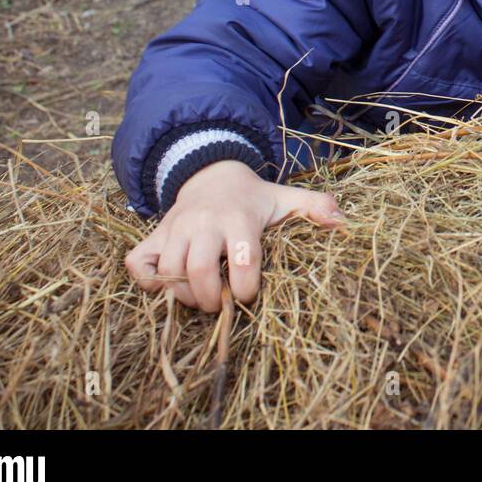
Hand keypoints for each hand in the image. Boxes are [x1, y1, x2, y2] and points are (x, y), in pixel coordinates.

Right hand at [124, 160, 344, 312]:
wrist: (212, 176)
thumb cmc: (254, 199)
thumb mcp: (286, 199)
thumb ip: (315, 207)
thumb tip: (342, 222)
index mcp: (238, 217)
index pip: (243, 258)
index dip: (247, 286)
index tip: (251, 294)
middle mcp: (203, 222)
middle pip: (197, 270)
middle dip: (211, 299)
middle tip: (222, 305)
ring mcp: (174, 229)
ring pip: (168, 272)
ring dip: (184, 296)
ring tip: (202, 299)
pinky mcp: (154, 236)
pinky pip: (138, 264)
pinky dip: (148, 281)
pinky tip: (169, 285)